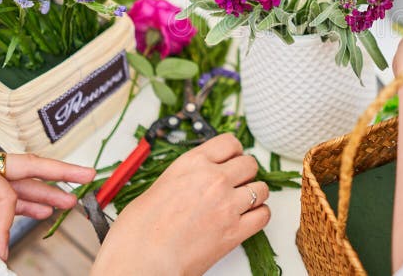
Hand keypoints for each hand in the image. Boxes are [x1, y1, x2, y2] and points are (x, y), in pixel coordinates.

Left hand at [0, 152, 94, 269]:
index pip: (3, 193)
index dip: (8, 224)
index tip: (1, 253)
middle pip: (23, 168)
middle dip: (57, 172)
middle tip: (88, 175)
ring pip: (15, 185)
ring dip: (44, 193)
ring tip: (72, 201)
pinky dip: (22, 207)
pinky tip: (41, 212)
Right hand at [92, 134, 269, 275]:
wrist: (141, 260)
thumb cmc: (139, 231)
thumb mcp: (159, 187)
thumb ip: (185, 178)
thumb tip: (194, 182)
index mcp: (192, 163)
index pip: (229, 142)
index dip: (234, 151)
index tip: (232, 159)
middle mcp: (214, 179)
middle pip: (249, 164)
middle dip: (245, 173)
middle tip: (238, 182)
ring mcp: (227, 204)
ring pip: (261, 189)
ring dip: (254, 195)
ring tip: (242, 203)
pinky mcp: (235, 231)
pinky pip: (263, 215)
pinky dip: (259, 216)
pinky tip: (247, 219)